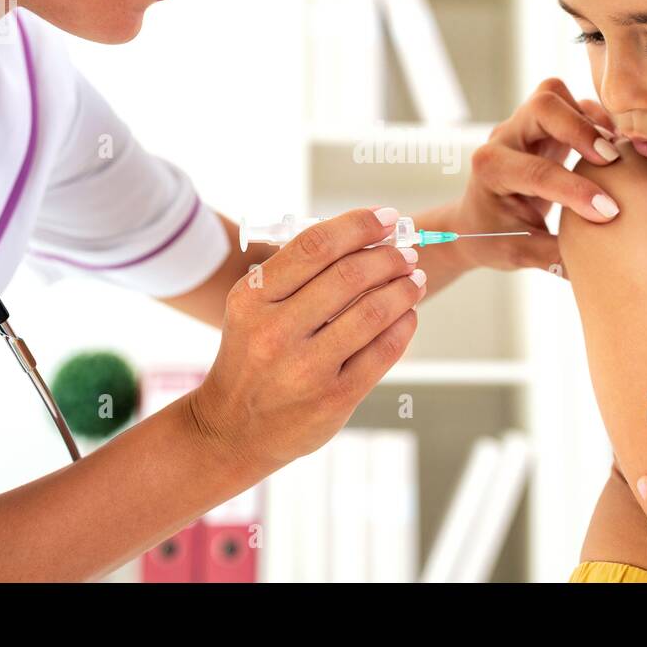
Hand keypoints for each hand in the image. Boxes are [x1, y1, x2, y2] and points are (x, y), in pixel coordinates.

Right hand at [188, 207, 425, 473]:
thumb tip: (362, 236)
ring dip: (404, 287)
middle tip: (406, 252)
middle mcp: (276, 332)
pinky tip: (408, 314)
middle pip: (349, 275)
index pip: (315, 246)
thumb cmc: (251, 356)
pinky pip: (384, 351)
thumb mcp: (252, 309)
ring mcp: (306, 368)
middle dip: (388, 256)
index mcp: (253, 299)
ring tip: (415, 278)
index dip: (359, 225)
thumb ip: (296, 274)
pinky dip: (404, 324)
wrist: (231, 430)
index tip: (387, 217)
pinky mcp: (334, 398)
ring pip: (373, 311)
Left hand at [452, 78, 624, 273]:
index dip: (576, 190)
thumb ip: (554, 257)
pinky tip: (614, 145)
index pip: (537, 171)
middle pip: (542, 107)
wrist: (476, 221)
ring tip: (616, 150)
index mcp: (491, 170)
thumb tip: (595, 265)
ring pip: (554, 94)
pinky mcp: (543, 124)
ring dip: (589, 118)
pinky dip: (595, 118)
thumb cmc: (493, 238)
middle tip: (612, 159)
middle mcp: (504, 139)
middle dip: (580, 129)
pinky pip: (570, 103)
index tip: (609, 212)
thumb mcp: (519, 253)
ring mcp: (522, 126)